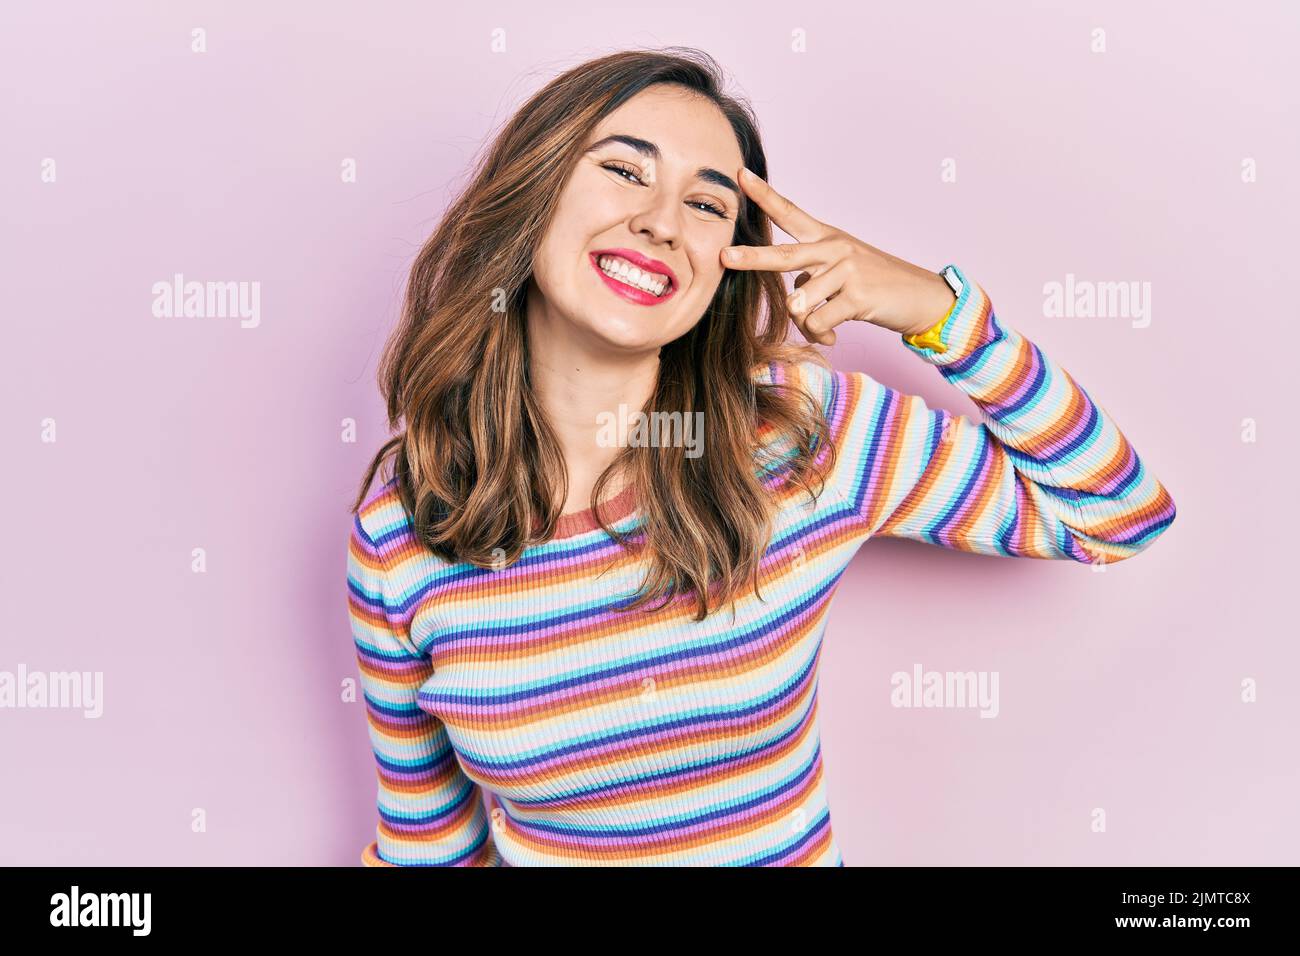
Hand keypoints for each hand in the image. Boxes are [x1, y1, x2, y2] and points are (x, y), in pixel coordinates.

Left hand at [721, 167, 955, 345]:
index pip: (790, 212)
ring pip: (799, 303)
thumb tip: (793, 306)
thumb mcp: (839, 273)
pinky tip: (834, 334)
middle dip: (751, 258)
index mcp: (826, 237)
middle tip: (724, 257)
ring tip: (821, 326)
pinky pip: (817, 323)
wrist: (919, 296)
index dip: (764, 195)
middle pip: (783, 255)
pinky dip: (820, 335)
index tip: (740, 175)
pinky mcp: (858, 296)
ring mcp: (847, 271)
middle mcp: (834, 248)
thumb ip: (809, 280)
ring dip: (805, 324)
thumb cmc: (873, 285)